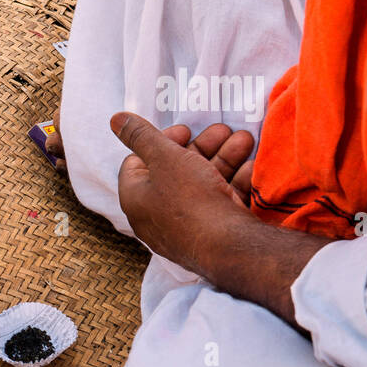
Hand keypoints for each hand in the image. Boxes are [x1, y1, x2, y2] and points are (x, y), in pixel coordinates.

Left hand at [113, 113, 257, 279]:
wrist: (228, 248)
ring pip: (203, 183)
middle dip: (203, 146)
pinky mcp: (211, 234)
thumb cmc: (189, 199)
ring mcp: (184, 226)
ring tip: (246, 140)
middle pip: (176, 170)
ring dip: (225, 157)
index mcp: (135, 196)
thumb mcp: (164, 158)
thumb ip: (141, 135)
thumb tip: (115, 118)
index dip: (160, 140)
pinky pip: (219, 202)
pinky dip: (234, 182)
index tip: (185, 129)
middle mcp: (155, 214)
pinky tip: (252, 166)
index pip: (138, 162)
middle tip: (224, 130)